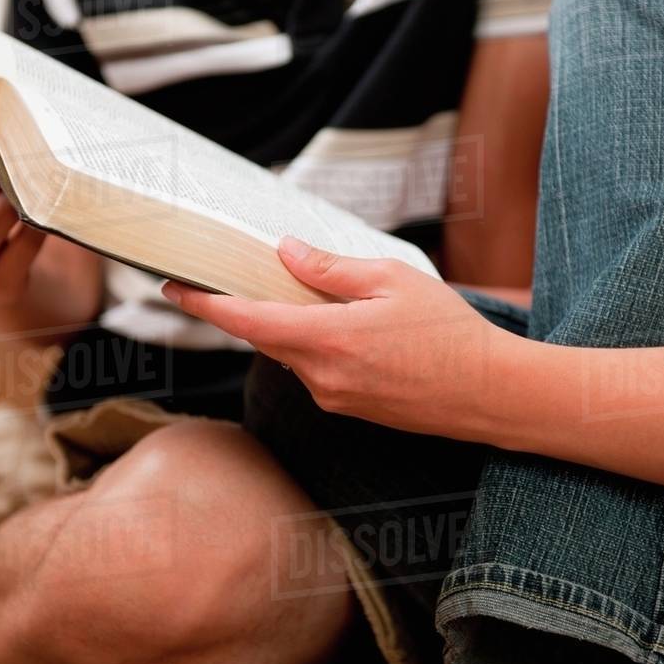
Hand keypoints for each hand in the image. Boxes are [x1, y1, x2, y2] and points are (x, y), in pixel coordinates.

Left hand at [162, 237, 508, 437]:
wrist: (490, 394)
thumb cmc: (449, 332)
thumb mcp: (392, 281)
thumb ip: (331, 269)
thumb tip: (285, 254)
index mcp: (327, 338)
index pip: (246, 320)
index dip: (204, 303)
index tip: (173, 287)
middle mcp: (321, 376)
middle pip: (266, 335)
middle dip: (254, 306)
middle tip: (253, 274)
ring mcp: (334, 398)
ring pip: (293, 353)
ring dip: (296, 326)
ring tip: (336, 301)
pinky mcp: (351, 409)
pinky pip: (318, 371)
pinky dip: (320, 346)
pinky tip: (357, 332)